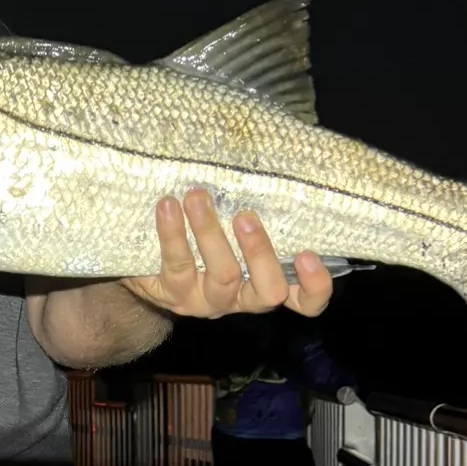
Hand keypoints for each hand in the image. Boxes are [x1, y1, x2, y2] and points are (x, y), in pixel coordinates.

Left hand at [121, 189, 332, 320]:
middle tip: (245, 217)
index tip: (307, 254)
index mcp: (267, 284)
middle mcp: (243, 299)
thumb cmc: (208, 239)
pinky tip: (167, 206)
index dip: (315, 286)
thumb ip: (255, 214)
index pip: (306, 301)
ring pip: (220, 275)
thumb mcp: (236, 231)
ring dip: (209, 233)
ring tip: (196, 197)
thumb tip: (269, 164)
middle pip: (267, 291)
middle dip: (259, 253)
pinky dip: (172, 234)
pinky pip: (175, 267)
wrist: (151, 266)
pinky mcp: (172, 295)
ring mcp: (208, 301)